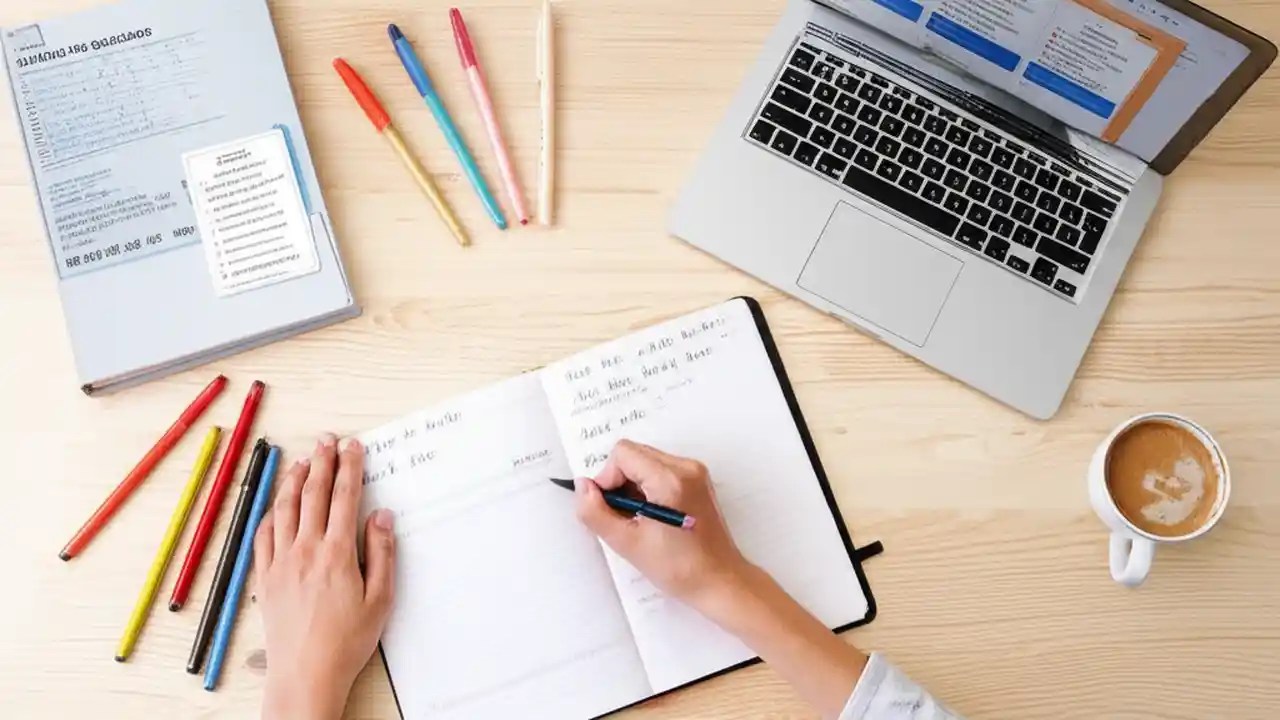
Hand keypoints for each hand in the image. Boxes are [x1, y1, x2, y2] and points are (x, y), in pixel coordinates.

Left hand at [255, 435, 396, 719]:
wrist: (306, 673)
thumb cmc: (346, 641)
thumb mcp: (380, 599)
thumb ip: (381, 553)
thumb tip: (380, 516)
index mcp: (337, 553)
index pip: (344, 497)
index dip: (349, 467)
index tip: (353, 447)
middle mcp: (305, 550)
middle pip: (313, 494)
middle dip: (322, 462)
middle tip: (327, 441)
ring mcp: (281, 562)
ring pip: (284, 508)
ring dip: (293, 480)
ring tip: (301, 460)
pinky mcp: (264, 577)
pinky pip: (263, 535)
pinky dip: (270, 513)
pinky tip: (276, 504)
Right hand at [574, 440, 750, 610]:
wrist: (719, 581)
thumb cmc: (679, 568)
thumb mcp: (627, 543)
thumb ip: (596, 512)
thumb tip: (583, 486)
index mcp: (670, 480)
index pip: (622, 454)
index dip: (607, 478)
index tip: (611, 507)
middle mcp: (686, 468)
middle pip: (634, 453)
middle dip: (620, 481)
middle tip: (624, 515)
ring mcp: (695, 472)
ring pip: (646, 461)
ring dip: (634, 485)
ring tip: (640, 518)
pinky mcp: (698, 480)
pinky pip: (661, 469)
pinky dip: (648, 487)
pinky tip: (653, 516)